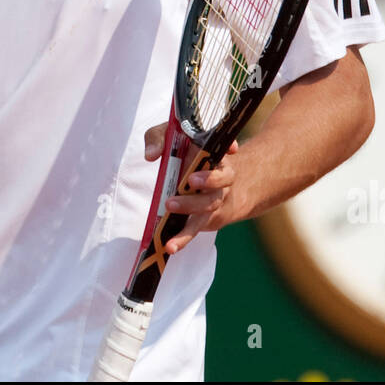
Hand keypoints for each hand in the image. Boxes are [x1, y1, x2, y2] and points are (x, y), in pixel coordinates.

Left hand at [142, 122, 242, 255]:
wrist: (215, 185)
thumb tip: (151, 155)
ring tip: (170, 206)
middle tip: (190, 180)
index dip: (231, 148)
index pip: (228, 148)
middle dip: (209, 180)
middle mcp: (222, 177)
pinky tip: (170, 246)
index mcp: (216, 153)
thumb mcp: (172, 138)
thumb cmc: (189, 155)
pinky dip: (183, 238)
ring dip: (191, 206)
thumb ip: (159, 139)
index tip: (232, 149)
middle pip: (221, 178)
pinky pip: (196, 228)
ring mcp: (217, 199)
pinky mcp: (207, 219)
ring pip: (210, 204)